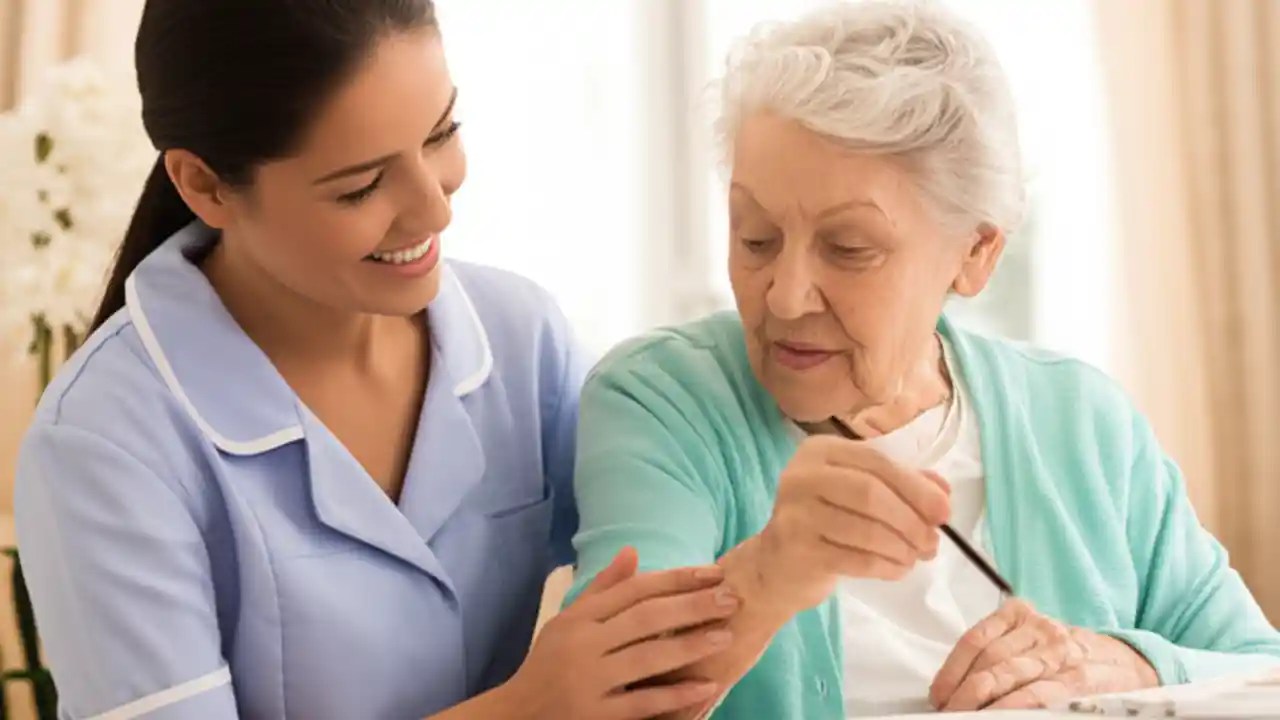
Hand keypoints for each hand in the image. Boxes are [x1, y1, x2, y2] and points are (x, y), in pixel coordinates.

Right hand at [502, 548, 740, 719]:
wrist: (517, 716)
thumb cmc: (549, 664)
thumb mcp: (568, 622)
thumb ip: (603, 590)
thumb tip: (632, 551)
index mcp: (579, 619)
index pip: (634, 591)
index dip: (675, 579)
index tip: (713, 573)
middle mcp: (583, 645)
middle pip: (645, 618)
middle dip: (691, 606)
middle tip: (732, 598)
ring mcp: (589, 682)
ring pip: (647, 658)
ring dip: (690, 646)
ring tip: (725, 636)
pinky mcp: (595, 716)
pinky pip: (642, 703)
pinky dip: (675, 696)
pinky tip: (706, 687)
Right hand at [749, 435, 950, 618]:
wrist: (777, 565)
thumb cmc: (826, 522)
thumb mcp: (861, 494)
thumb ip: (901, 485)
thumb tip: (943, 493)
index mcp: (820, 451)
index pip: (877, 462)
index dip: (916, 487)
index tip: (945, 513)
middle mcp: (802, 475)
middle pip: (871, 493)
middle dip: (911, 520)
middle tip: (932, 542)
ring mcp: (795, 513)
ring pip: (866, 529)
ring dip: (902, 547)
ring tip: (916, 557)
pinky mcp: (797, 550)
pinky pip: (856, 559)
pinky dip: (886, 566)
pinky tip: (897, 569)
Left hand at [930, 599, 1158, 711]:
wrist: (1127, 663)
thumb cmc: (1065, 654)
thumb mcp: (1031, 640)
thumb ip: (998, 653)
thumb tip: (954, 685)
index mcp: (1019, 613)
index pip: (975, 640)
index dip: (951, 671)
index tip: (938, 695)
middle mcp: (1039, 628)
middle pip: (988, 660)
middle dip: (962, 691)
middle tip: (946, 713)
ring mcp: (1060, 652)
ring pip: (1008, 676)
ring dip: (980, 703)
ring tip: (964, 718)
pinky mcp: (1077, 679)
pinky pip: (1037, 694)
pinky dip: (1012, 709)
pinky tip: (996, 717)